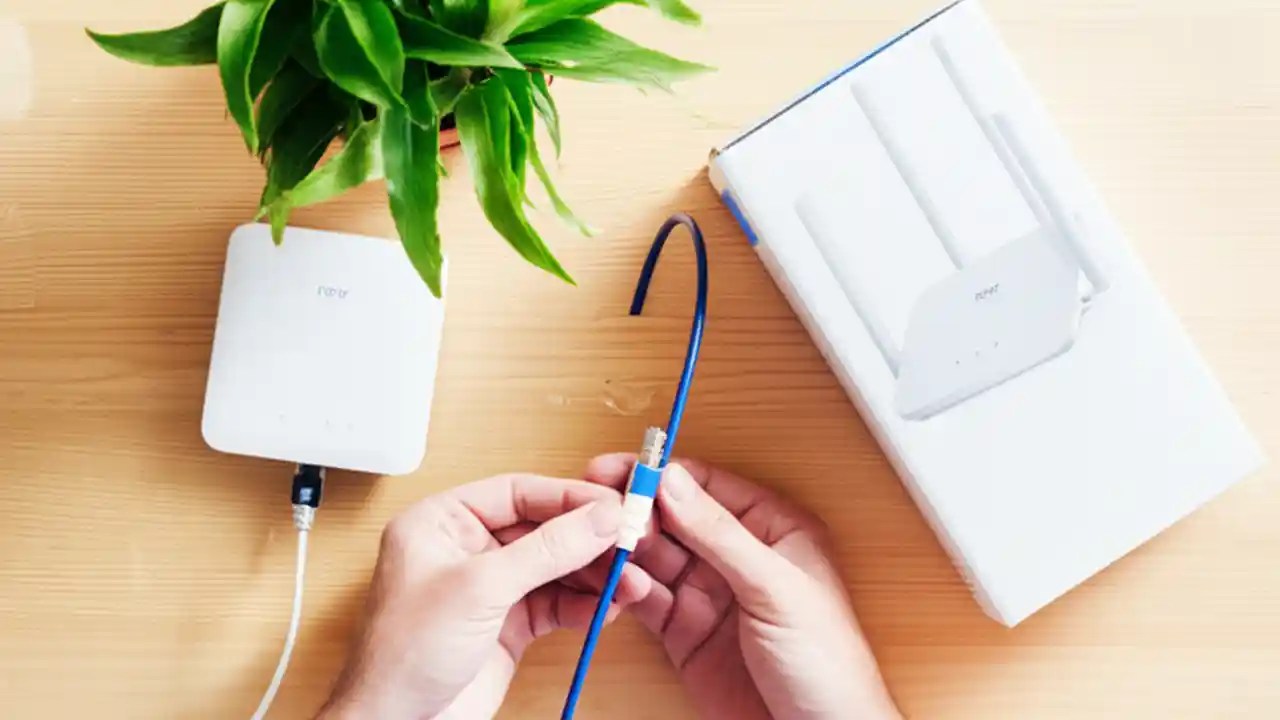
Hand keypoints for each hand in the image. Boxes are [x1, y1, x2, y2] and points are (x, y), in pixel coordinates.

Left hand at [318, 474, 650, 719]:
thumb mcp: (479, 588)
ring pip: (555, 568)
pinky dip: (584, 605)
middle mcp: (466, 550)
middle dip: (588, 539)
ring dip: (594, 575)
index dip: (568, 497)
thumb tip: (597, 517)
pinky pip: (555, 604)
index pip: (516, 493)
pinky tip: (609, 607)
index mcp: (442, 523)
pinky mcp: (507, 624)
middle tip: (629, 542)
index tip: (612, 504)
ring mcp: (489, 588)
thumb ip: (545, 549)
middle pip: (542, 529)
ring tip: (629, 582)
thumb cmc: (403, 654)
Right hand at [585, 455, 899, 719]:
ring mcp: (709, 595)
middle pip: (674, 518)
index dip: (664, 475)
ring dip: (626, 549)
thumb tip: (675, 482)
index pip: (708, 487)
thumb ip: (721, 533)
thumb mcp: (775, 588)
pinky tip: (614, 582)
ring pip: (655, 558)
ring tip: (600, 544)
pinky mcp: (686, 634)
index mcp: (772, 530)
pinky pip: (646, 600)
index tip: (625, 469)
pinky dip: (625, 589)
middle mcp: (737, 557)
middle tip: (600, 507)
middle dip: (636, 510)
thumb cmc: (828, 666)